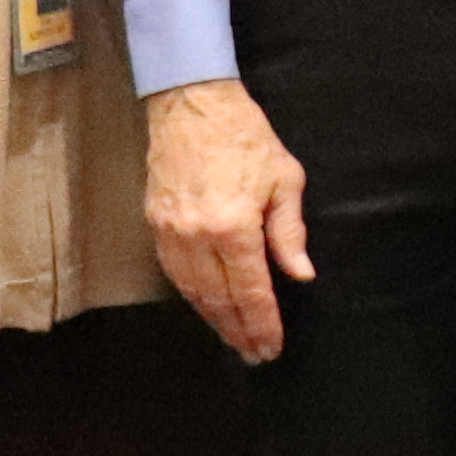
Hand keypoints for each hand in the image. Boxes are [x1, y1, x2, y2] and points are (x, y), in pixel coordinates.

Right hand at [146, 76, 315, 362]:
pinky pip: (174, 272)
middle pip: (218, 300)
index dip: (262, 323)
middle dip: (238, 331)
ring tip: (234, 338)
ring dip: (213, 319)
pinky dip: (192, 295)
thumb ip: (289, 232)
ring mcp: (171, 231)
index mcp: (234, 227)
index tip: (271, 346)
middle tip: (254, 354)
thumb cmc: (245, 136)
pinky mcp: (155, 222)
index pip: (250, 292)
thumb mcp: (284, 179)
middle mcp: (197, 236)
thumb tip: (300, 274)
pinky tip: (206, 306)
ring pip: (192, 291)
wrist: (192, 102)